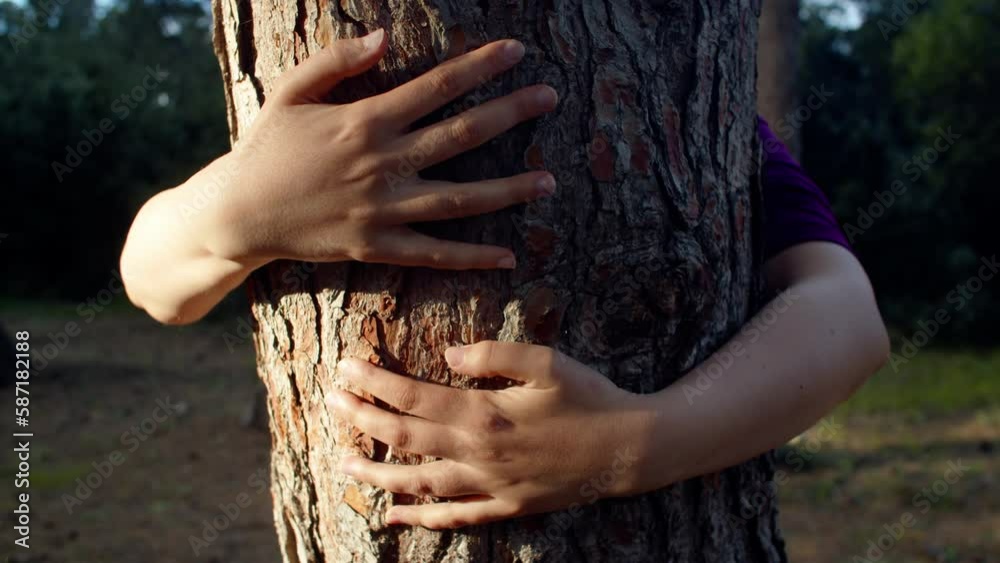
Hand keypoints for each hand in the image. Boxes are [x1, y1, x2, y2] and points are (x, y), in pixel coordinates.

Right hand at [205, 29, 558, 269]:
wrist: (237, 214)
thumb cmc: (265, 147)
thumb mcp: (290, 93)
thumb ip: (337, 60)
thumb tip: (385, 37)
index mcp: (365, 120)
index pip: (437, 86)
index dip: (481, 66)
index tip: (517, 52)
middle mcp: (383, 163)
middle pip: (462, 135)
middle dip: (511, 113)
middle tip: (551, 98)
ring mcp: (383, 208)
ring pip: (461, 199)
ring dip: (509, 190)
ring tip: (550, 180)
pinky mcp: (377, 245)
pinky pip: (434, 253)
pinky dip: (471, 256)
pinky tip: (508, 254)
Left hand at [326, 341, 655, 528]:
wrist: (630, 449)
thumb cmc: (590, 398)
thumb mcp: (547, 363)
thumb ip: (495, 354)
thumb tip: (448, 354)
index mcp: (483, 414)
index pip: (412, 397)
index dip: (374, 383)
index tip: (345, 368)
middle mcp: (478, 454)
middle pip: (405, 438)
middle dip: (363, 420)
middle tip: (331, 403)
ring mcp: (489, 486)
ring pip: (418, 483)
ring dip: (377, 475)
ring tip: (342, 465)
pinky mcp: (505, 506)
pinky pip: (454, 517)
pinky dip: (421, 518)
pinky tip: (394, 516)